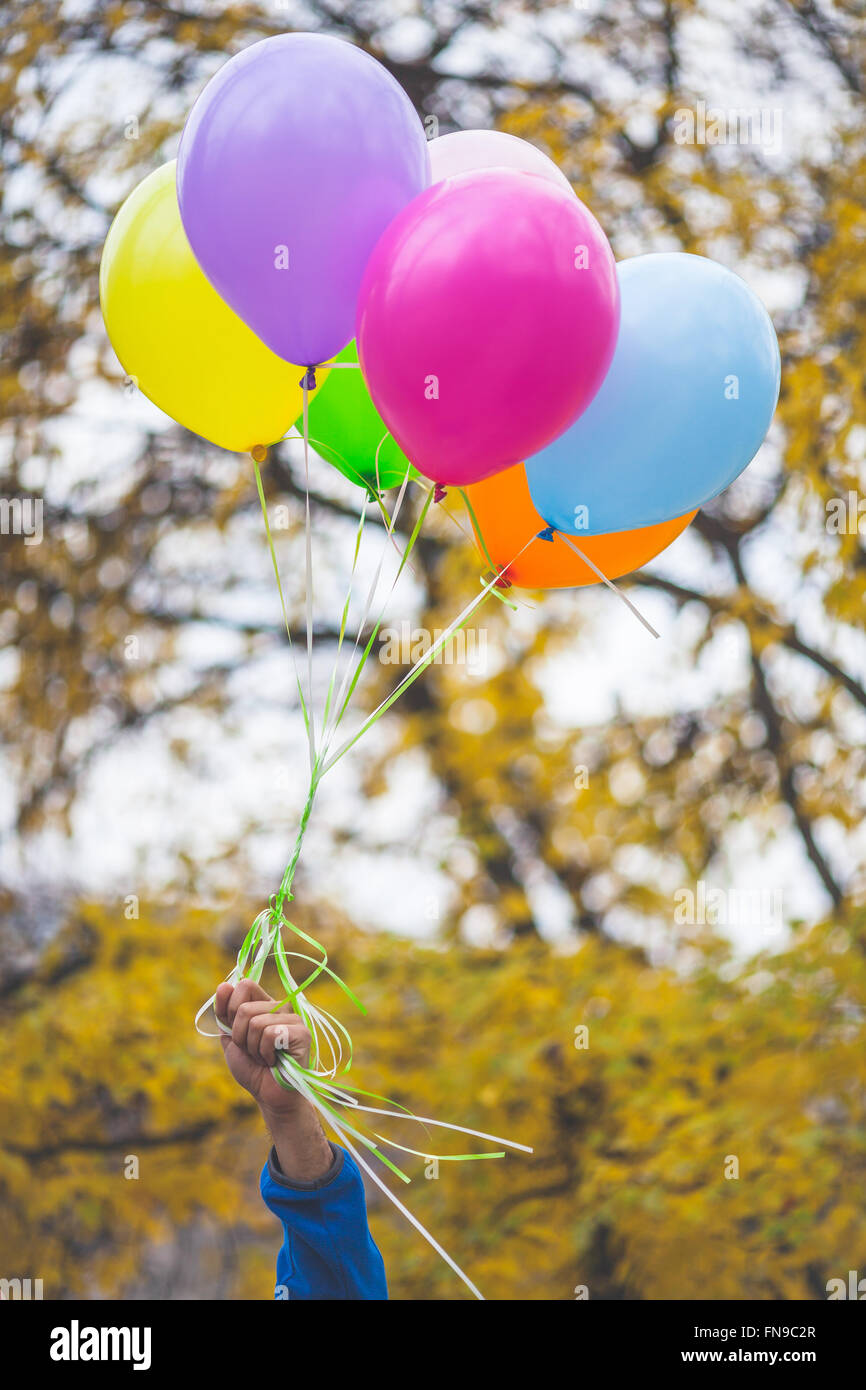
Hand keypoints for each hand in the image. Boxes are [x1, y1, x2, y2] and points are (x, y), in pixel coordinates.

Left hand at [215, 978, 311, 1117]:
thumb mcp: (231, 1039)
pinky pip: (270, 1034)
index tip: (235, 1030)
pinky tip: (275, 1061)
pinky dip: (265, 1053)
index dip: (231, 1008)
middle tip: (253, 1051)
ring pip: (256, 1022)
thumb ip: (224, 1013)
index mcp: (264, 1004)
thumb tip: (224, 984)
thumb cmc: (252, 1068)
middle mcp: (280, 1007)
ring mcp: (293, 1019)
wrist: (268, 1095)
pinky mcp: (302, 1033)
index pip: (245, 986)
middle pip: (245, 1008)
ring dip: (253, 1048)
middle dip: (240, 1037)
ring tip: (264, 1057)